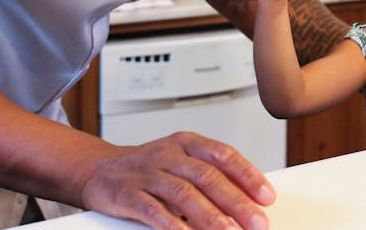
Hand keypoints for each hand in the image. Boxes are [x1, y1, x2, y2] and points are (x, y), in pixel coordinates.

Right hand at [80, 132, 274, 228]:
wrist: (99, 170)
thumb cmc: (148, 169)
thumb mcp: (180, 162)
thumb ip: (209, 176)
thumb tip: (247, 201)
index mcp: (186, 143)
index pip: (223, 155)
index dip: (247, 176)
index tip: (266, 196)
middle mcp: (167, 155)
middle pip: (207, 176)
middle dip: (236, 202)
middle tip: (256, 222)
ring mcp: (146, 173)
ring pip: (183, 193)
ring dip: (209, 215)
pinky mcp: (126, 194)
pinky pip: (152, 210)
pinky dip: (171, 224)